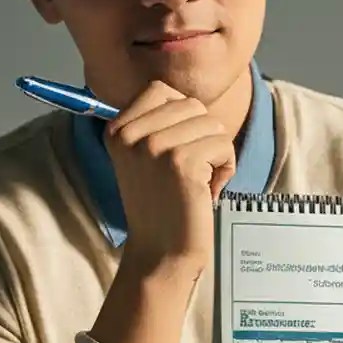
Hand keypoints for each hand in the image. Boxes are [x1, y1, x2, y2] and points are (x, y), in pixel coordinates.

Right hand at [103, 80, 235, 274]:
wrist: (160, 252)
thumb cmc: (162, 205)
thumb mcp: (144, 157)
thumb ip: (158, 123)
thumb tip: (187, 99)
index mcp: (117, 129)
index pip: (161, 90)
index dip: (182, 117)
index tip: (176, 152)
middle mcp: (131, 134)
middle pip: (191, 105)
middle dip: (202, 137)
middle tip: (188, 173)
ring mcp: (154, 146)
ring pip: (211, 124)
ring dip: (215, 154)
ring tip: (197, 183)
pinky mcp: (181, 162)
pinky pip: (223, 145)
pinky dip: (225, 168)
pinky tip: (207, 191)